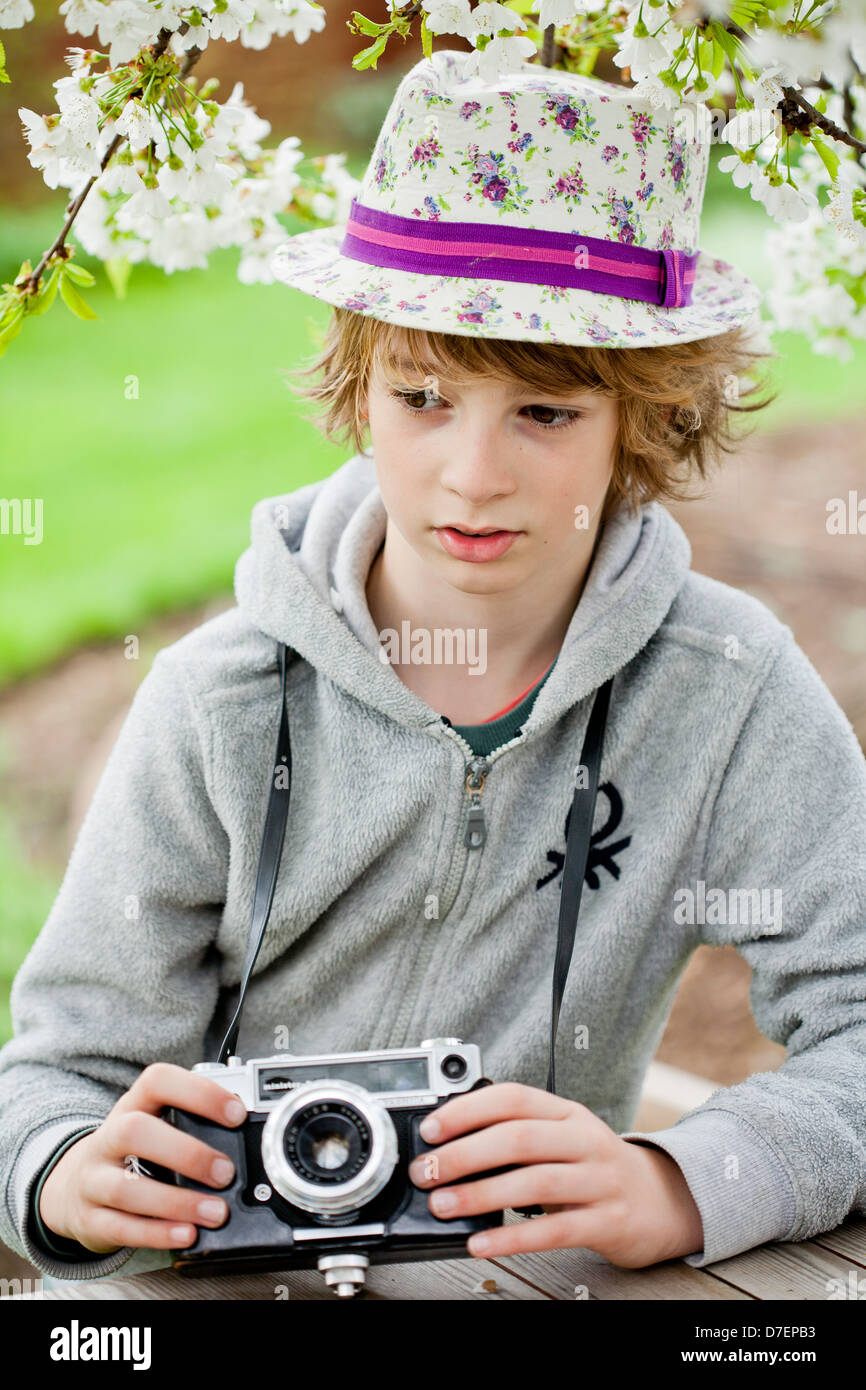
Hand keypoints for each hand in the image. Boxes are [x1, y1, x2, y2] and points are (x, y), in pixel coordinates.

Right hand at [38, 1062, 247, 1254]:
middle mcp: (108, 1138)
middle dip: (186, 1153)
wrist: (73, 1186)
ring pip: (125, 1189)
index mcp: (131, 1106)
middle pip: (134, 1131)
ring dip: (177, 1203)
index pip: (157, 1081)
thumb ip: (190, 1125)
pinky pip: (121, 1227)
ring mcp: (93, 1179)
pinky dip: (157, 1233)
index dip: (198, 1092)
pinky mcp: (90, 1218)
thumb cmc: (129, 1152)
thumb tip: (245, 1135)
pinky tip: (187, 1234)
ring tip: (215, 1212)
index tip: (236, 1114)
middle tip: (225, 1173)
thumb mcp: (154, 1126)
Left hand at [407, 1081, 703, 1267]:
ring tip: (443, 1205)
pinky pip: (555, 1231)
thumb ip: (518, 1136)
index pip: (514, 1098)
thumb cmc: (595, 1169)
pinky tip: (481, 1244)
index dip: (468, 1110)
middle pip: (519, 1138)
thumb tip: (451, 1143)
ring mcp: (600, 1180)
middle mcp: (585, 1140)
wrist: (662, 1201)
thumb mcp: (562, 1139)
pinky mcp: (608, 1221)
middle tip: (427, 1172)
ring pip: (534, 1182)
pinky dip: (512, 1238)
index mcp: (567, 1113)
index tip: (431, 1129)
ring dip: (480, 1194)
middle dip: (464, 1154)